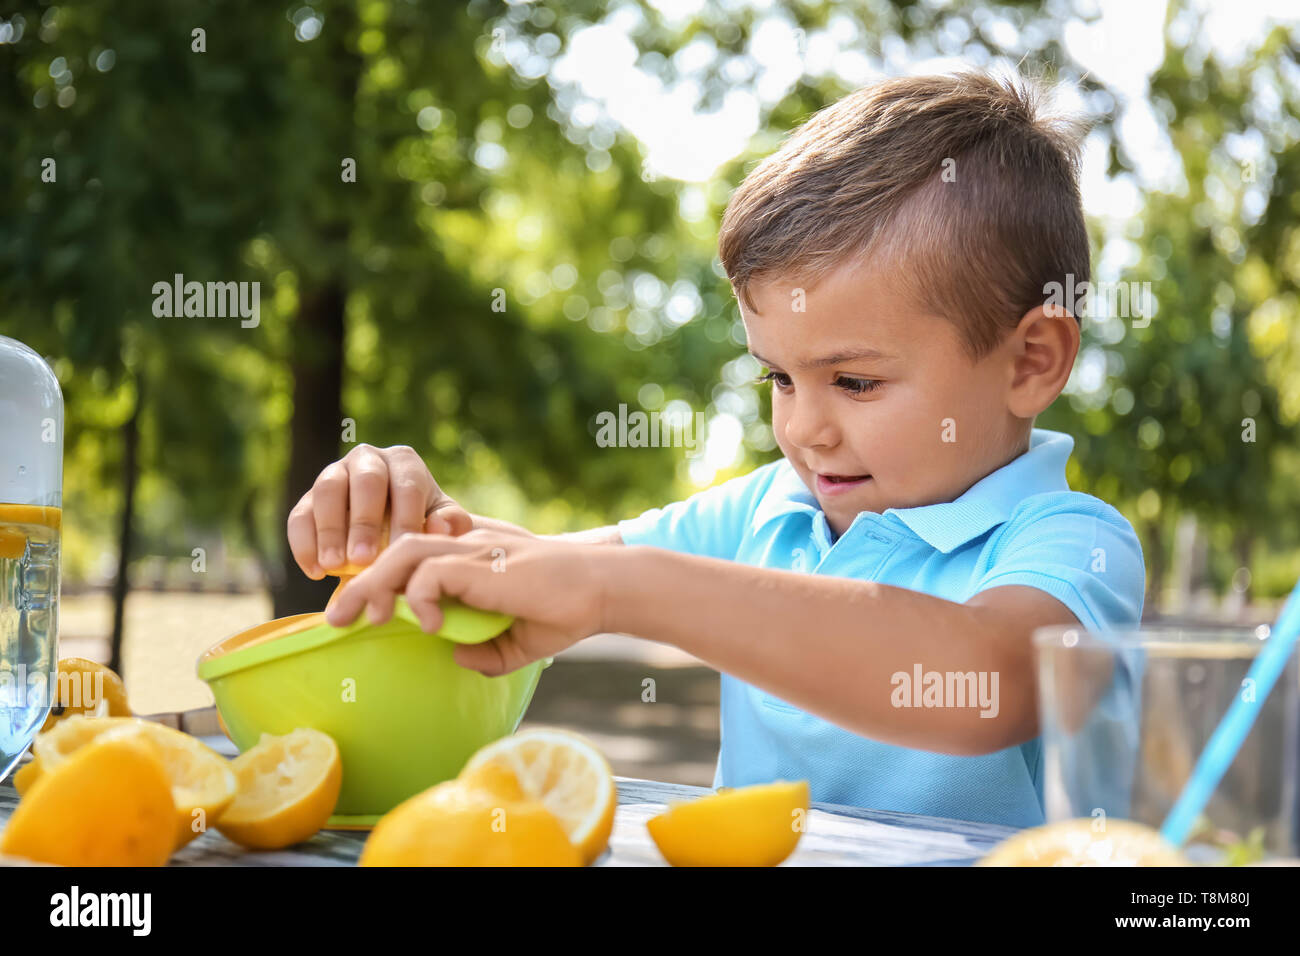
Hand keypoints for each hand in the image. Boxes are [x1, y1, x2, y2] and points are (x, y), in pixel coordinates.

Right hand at [287, 444, 471, 579]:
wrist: (392, 529)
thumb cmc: (423, 523)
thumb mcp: (443, 521)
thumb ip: (451, 523)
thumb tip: (440, 526)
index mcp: (403, 461)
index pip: (405, 486)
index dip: (403, 519)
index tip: (400, 553)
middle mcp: (367, 459)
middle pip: (364, 481)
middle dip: (363, 522)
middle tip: (363, 559)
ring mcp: (334, 474)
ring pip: (327, 491)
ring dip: (329, 530)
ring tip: (334, 566)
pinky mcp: (308, 498)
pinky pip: (299, 515)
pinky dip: (304, 544)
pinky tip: (315, 572)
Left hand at [324, 530, 609, 675]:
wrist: (603, 589)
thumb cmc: (568, 611)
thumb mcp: (520, 641)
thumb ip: (487, 651)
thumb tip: (456, 658)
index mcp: (471, 560)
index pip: (411, 557)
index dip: (379, 579)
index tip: (361, 612)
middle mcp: (467, 546)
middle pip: (395, 549)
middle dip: (359, 583)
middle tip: (334, 619)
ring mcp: (474, 551)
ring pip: (404, 551)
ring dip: (375, 585)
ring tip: (364, 619)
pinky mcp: (483, 562)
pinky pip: (431, 571)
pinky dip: (420, 597)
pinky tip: (431, 625)